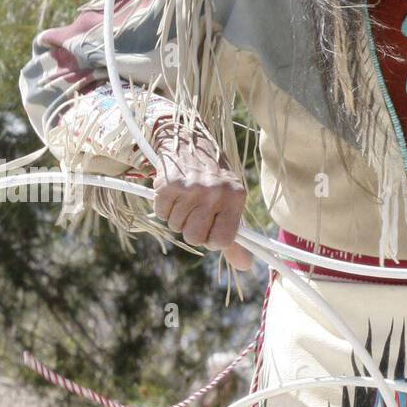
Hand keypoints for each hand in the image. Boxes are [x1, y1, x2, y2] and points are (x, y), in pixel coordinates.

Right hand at [151, 120, 251, 269]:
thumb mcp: (230, 202)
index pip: (223, 241)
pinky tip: (172, 191)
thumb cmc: (214, 177)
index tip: (210, 229)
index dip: (213, 240)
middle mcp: (215, 193)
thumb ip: (234, 235)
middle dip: (191, 230)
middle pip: (195, 238)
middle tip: (194, 212)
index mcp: (235, 197)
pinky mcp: (168, 184)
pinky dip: (163, 207)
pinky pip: (161, 213)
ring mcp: (191, 188)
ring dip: (177, 216)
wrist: (189, 140)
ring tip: (184, 197)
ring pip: (176, 226)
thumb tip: (244, 266)